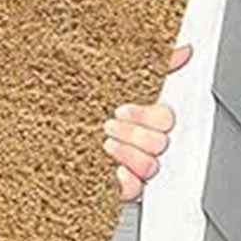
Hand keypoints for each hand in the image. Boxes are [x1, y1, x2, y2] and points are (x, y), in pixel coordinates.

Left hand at [105, 44, 192, 201]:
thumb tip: (185, 50)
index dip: (145, 115)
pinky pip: (135, 191)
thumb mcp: (121, 80)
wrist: (55, 133)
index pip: (165, 119)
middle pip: (160, 143)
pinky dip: (126, 183)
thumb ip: (158, 64)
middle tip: (109, 126)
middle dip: (133, 133)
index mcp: (152, 119)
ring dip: (127, 153)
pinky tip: (112, 171)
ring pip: (150, 166)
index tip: (121, 110)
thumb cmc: (92, 107)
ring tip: (106, 144)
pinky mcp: (126, 188)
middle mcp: (148, 144)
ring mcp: (138, 167)